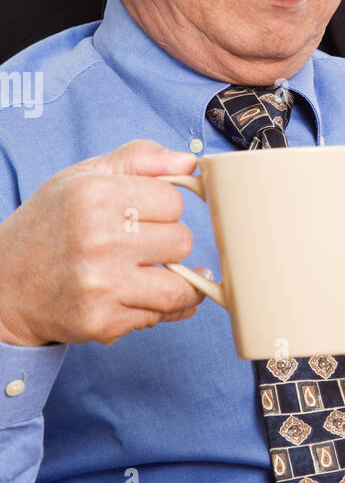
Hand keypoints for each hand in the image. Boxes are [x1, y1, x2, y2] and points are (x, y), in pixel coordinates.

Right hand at [0, 140, 209, 347]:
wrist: (3, 286)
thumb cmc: (48, 227)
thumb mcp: (81, 178)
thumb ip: (138, 160)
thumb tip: (189, 163)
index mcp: (94, 195)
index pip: (174, 200)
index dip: (164, 207)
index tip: (145, 215)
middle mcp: (98, 240)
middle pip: (183, 240)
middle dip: (168, 243)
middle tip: (140, 246)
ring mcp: (102, 285)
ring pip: (181, 286)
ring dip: (173, 281)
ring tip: (153, 274)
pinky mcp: (103, 322)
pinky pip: (162, 315)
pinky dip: (159, 308)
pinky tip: (139, 295)